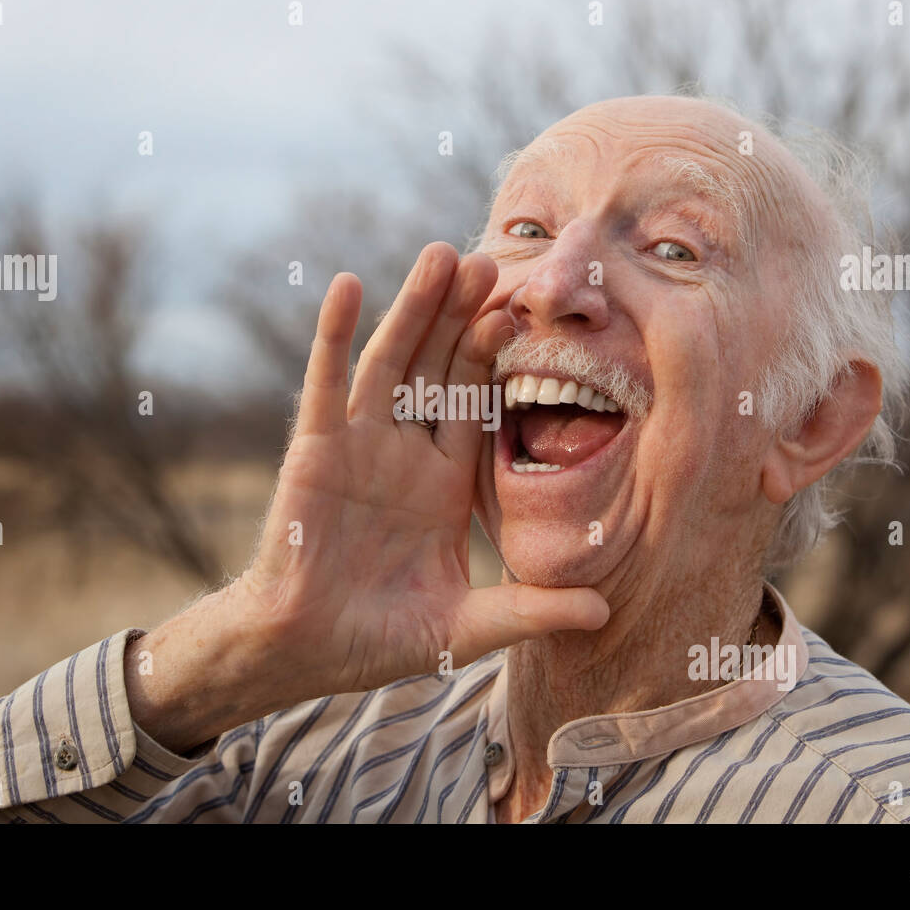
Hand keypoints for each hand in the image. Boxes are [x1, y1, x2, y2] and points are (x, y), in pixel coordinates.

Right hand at [127, 243, 607, 751]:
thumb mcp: (466, 627)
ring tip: (441, 256)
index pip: (478, 405)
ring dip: (414, 309)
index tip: (528, 313)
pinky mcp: (315, 450)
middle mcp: (405, 454)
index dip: (499, 360)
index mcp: (444, 483)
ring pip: (392, 363)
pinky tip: (350, 286)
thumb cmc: (379, 640)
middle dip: (464, 318)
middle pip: (440, 369)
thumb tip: (605, 613)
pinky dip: (335, 335)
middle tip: (494, 262)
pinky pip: (326, 384)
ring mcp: (359, 446)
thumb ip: (530, 612)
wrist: (304, 653)